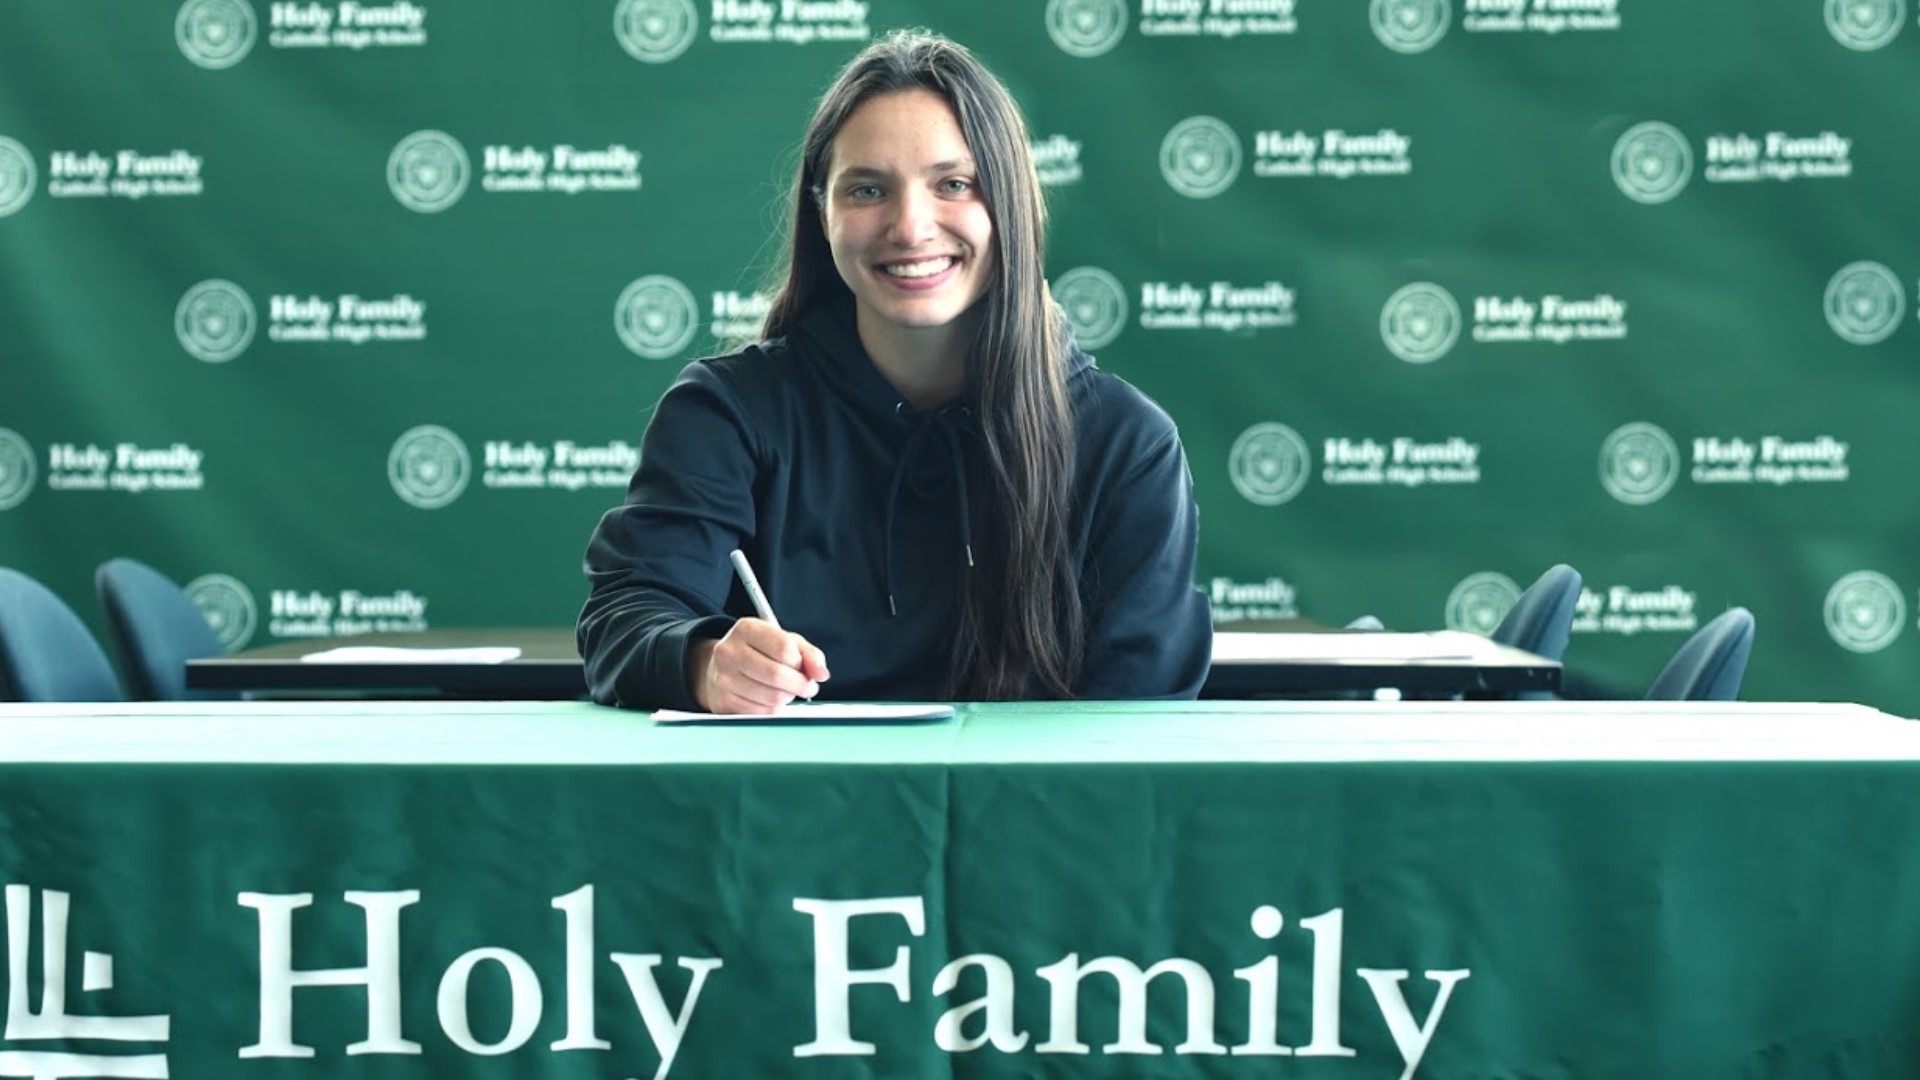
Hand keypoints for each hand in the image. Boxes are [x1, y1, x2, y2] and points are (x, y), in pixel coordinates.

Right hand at [688, 618, 830, 713]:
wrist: (719, 668)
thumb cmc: (758, 652)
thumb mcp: (784, 641)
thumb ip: (808, 653)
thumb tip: (821, 673)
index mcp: (746, 629)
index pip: (784, 648)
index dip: (802, 662)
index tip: (805, 668)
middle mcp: (729, 652)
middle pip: (777, 675)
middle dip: (800, 684)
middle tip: (807, 686)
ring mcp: (723, 678)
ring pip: (772, 697)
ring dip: (788, 698)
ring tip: (786, 690)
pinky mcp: (724, 702)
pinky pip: (762, 713)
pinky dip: (774, 709)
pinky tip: (771, 700)